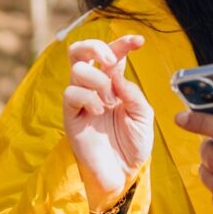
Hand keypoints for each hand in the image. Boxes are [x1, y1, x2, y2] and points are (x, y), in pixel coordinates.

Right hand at [63, 35, 153, 213]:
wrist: (122, 173)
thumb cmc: (133, 145)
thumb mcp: (143, 116)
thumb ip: (132, 93)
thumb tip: (117, 74)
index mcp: (114, 83)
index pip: (112, 55)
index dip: (123, 43)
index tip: (139, 41)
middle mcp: (94, 87)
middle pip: (80, 51)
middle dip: (95, 46)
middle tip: (111, 60)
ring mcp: (80, 100)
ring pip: (78, 70)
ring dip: (98, 81)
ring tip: (111, 102)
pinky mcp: (70, 115)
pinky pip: (71, 93)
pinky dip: (88, 98)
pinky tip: (99, 112)